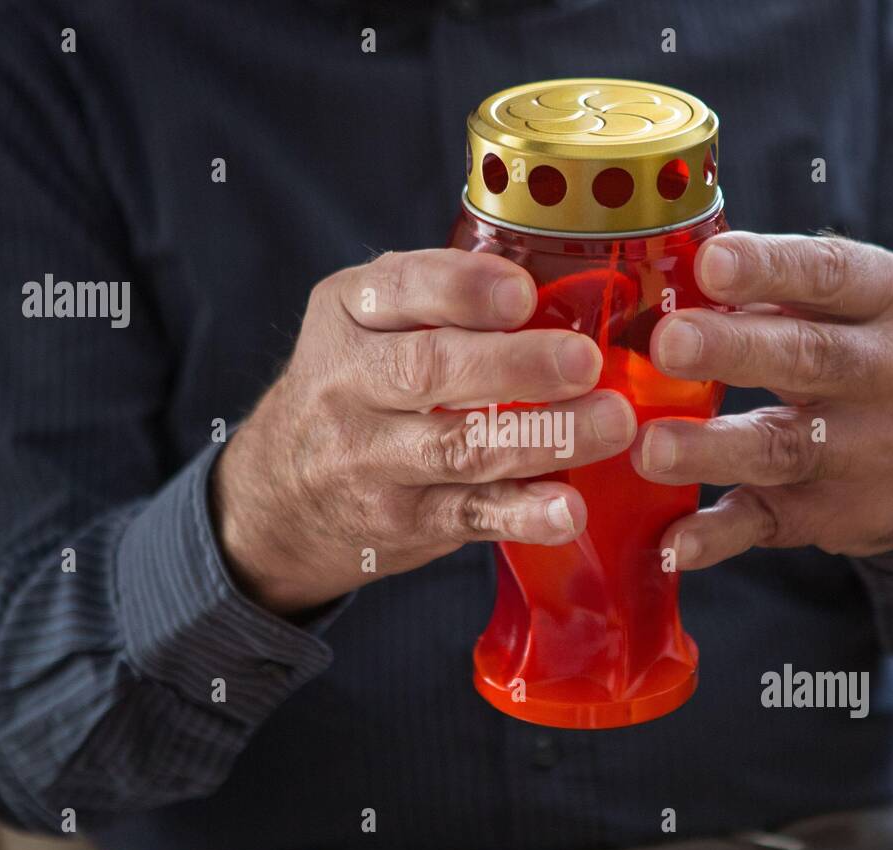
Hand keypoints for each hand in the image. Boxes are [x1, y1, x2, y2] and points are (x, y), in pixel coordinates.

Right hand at [212, 249, 637, 612]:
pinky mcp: (399, 520)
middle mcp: (346, 384)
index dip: (464, 290)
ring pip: (457, 448)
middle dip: (517, 366)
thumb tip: (568, 286)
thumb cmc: (356, 388)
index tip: (524, 293)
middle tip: (587, 361)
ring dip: (543, 438)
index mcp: (347, 314)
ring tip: (611, 425)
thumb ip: (442, 301)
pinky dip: (522, 514)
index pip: (400, 289)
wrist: (281, 493)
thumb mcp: (368, 324)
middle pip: (430, 371)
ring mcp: (369, 460)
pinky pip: (467, 516)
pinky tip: (568, 510)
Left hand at [631, 232, 892, 567]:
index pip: (829, 274)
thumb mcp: (858, 302)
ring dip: (713, 450)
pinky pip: (770, 524)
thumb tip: (672, 264)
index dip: (770, 267)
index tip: (711, 263)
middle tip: (668, 343)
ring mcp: (867, 454)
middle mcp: (891, 375)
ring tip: (651, 448)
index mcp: (889, 300)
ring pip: (784, 449)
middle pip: (809, 359)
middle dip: (734, 351)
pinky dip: (719, 537)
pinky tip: (676, 542)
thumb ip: (779, 284)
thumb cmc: (873, 355)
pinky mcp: (834, 515)